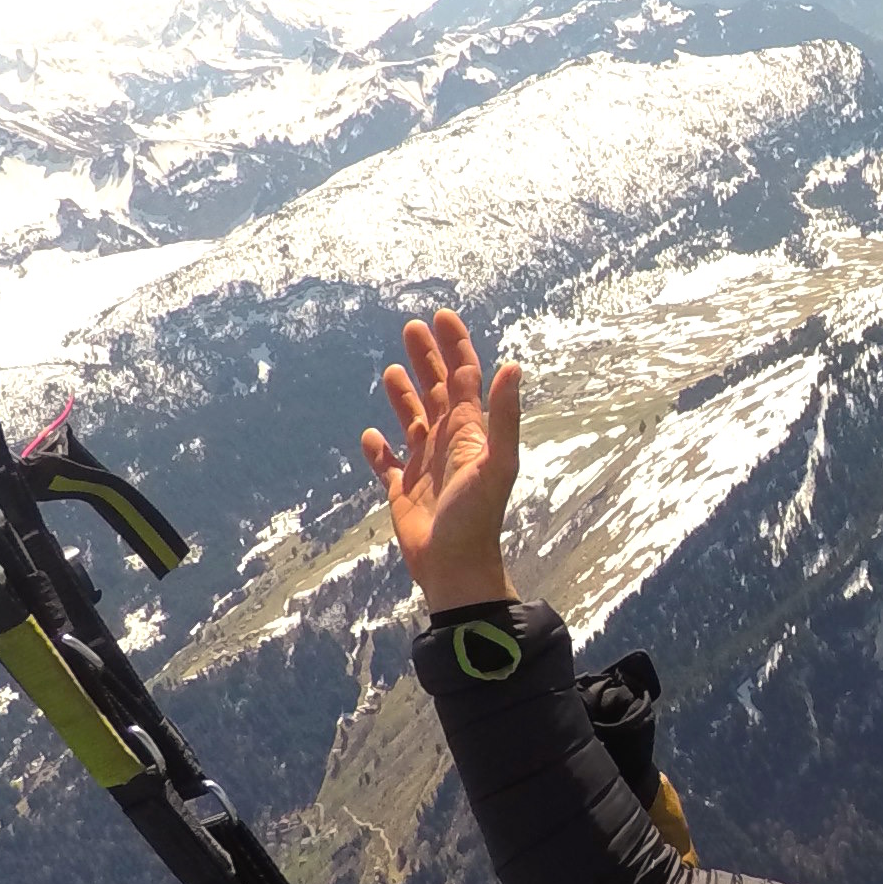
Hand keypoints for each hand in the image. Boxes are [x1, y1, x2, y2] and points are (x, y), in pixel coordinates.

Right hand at [362, 307, 521, 610]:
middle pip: (435, 390)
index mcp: (469, 432)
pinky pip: (386, 465)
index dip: (454, 346)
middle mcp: (447, 443)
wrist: (456, 567)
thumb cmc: (478, 517)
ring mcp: (424, 466)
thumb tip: (513, 365)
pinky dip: (377, 450)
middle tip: (411, 326)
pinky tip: (370, 436)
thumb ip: (503, 415)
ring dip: (403, 396)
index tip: (441, 316)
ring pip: (411, 421)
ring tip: (390, 371)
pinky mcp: (402, 491)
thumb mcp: (495, 462)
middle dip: (425, 358)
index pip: (462, 378)